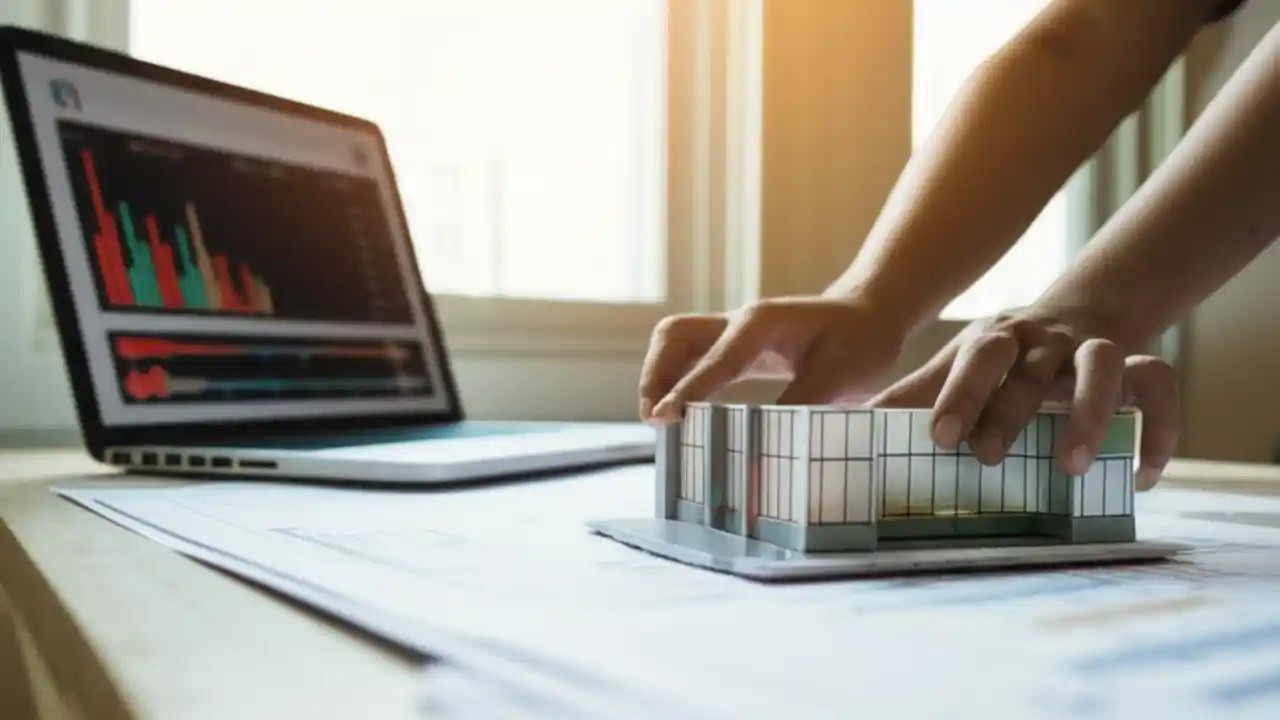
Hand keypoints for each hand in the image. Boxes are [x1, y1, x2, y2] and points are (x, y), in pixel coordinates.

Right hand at [638, 296, 908, 422]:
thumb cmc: (861, 342)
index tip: (663, 420)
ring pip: (676, 342)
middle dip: (656, 375)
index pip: (712, 360)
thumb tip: (764, 453)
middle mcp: (740, 321)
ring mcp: (735, 330)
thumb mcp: (838, 378)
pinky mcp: (738, 345)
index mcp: (761, 325)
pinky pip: (694, 357)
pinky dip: (678, 380)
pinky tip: (682, 413)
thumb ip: (798, 411)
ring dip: (660, 376)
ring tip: (660, 419)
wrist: (873, 312)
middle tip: (655, 420)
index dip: (685, 392)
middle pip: (674, 336)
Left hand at [871, 308, 1177, 490]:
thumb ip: (909, 397)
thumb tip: (843, 428)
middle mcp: (1047, 339)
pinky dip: (1159, 432)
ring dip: (1090, 415)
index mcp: (995, 338)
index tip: (939, 436)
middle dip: (1011, 410)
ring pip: (1105, 366)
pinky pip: (1162, 388)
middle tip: (987, 458)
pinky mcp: (1141, 366)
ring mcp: (1097, 349)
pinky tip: (1142, 478)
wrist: (1080, 310)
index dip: (960, 392)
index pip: (978, 355)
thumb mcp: (954, 367)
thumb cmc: (1000, 355)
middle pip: (1034, 365)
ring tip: (1070, 469)